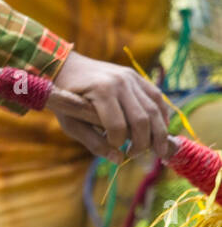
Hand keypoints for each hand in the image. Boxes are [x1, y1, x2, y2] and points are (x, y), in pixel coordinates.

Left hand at [49, 51, 170, 159]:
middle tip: (135, 154)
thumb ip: (92, 142)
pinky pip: (156, 97)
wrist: (65, 66)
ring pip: (154, 109)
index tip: (114, 147)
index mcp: (101, 91)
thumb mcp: (70, 121)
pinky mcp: (136, 76)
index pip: (118, 126)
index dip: (118, 142)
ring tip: (158, 150)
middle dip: (142, 142)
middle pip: (141, 119)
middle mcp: (120, 82)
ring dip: (159, 133)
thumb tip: (118, 160)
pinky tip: (162, 130)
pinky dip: (162, 115)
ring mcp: (130, 77)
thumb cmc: (65, 97)